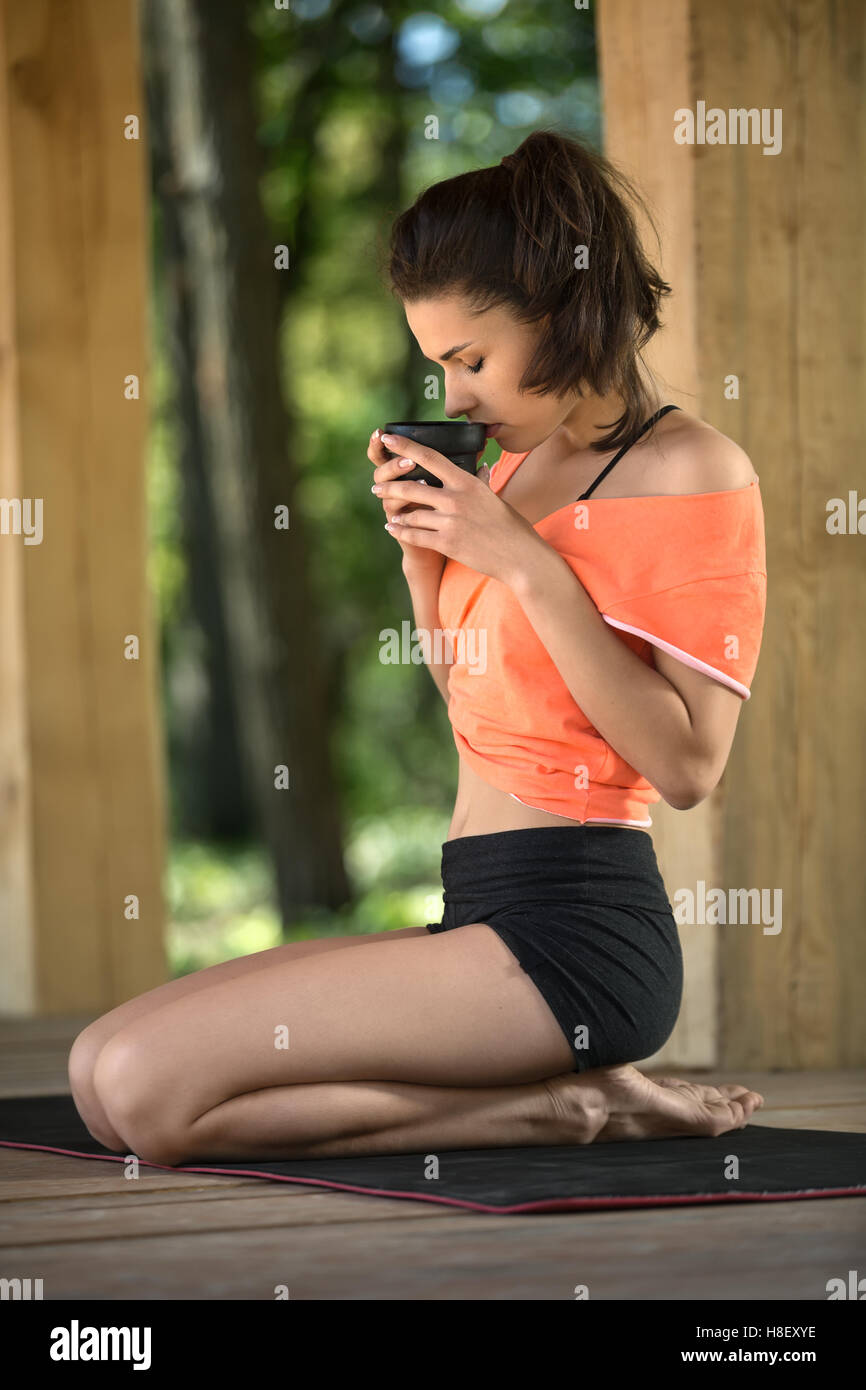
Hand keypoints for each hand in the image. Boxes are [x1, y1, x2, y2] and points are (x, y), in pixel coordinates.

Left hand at [373, 432, 543, 585]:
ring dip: (396, 514)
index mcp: (466, 482)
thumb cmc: (510, 526)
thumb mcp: (495, 498)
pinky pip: (415, 536)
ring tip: (389, 513)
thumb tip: (482, 467)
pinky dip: (401, 532)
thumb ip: (482, 482)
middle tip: (376, 487)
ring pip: (411, 514)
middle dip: (389, 487)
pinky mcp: (447, 543)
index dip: (405, 446)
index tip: (388, 438)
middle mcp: (456, 499)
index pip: (430, 457)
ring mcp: (450, 522)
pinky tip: (394, 528)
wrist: (519, 555)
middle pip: (411, 487)